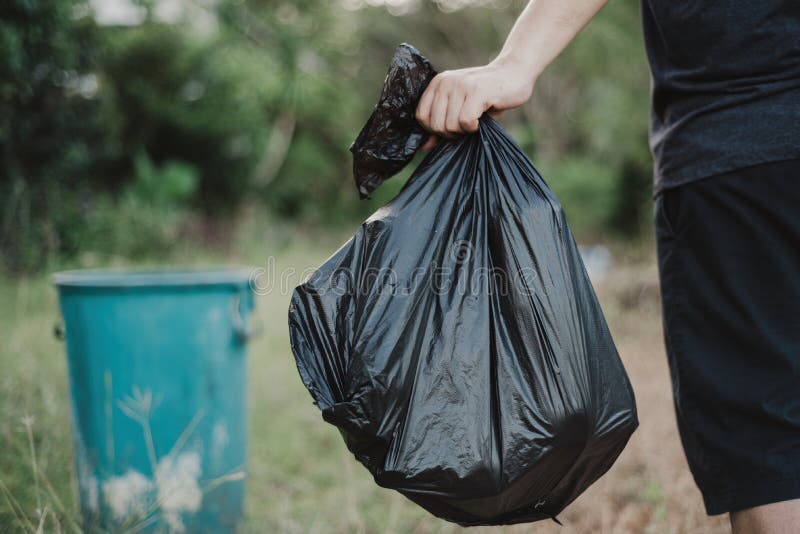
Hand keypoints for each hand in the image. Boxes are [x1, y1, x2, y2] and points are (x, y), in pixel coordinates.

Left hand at [416, 58, 535, 149]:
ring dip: (464, 131)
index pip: (421, 116)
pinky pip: (465, 121)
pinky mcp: (477, 91)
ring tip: (475, 121)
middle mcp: (446, 82)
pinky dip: (474, 127)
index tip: (452, 127)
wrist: (515, 72)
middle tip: (466, 127)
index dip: (435, 130)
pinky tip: (481, 120)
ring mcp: (461, 85)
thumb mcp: (460, 108)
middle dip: (451, 134)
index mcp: (438, 83)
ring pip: (450, 125)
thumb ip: (441, 124)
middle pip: (435, 124)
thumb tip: (423, 146)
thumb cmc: (487, 96)